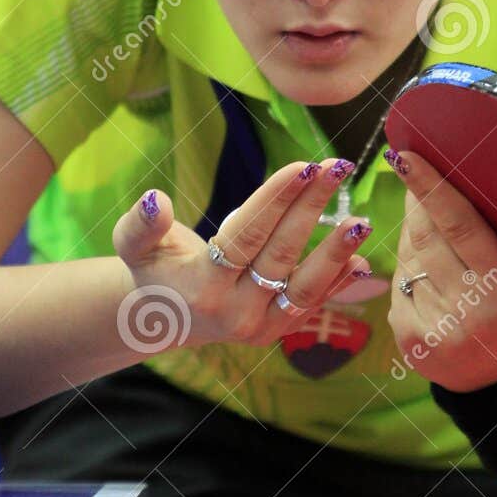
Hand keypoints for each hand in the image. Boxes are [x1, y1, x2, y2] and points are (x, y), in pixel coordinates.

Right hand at [110, 159, 372, 354]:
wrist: (164, 318)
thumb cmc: (153, 269)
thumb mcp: (134, 245)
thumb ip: (141, 224)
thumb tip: (155, 200)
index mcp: (203, 287)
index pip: (246, 237)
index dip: (276, 200)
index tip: (304, 165)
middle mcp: (235, 312)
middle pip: (281, 255)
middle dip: (311, 209)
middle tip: (337, 168)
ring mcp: (260, 326)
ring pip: (305, 288)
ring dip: (337, 254)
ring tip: (362, 221)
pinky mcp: (278, 331)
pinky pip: (312, 304)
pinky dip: (338, 282)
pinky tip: (361, 257)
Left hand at [386, 149, 496, 390]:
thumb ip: (495, 234)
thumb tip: (449, 175)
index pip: (461, 226)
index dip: (430, 188)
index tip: (406, 156)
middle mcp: (474, 309)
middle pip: (427, 236)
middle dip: (415, 199)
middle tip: (410, 167)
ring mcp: (440, 327)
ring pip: (410, 258)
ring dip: (413, 235)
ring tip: (432, 229)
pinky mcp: (412, 339)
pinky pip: (400, 285)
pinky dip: (409, 270)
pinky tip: (428, 274)